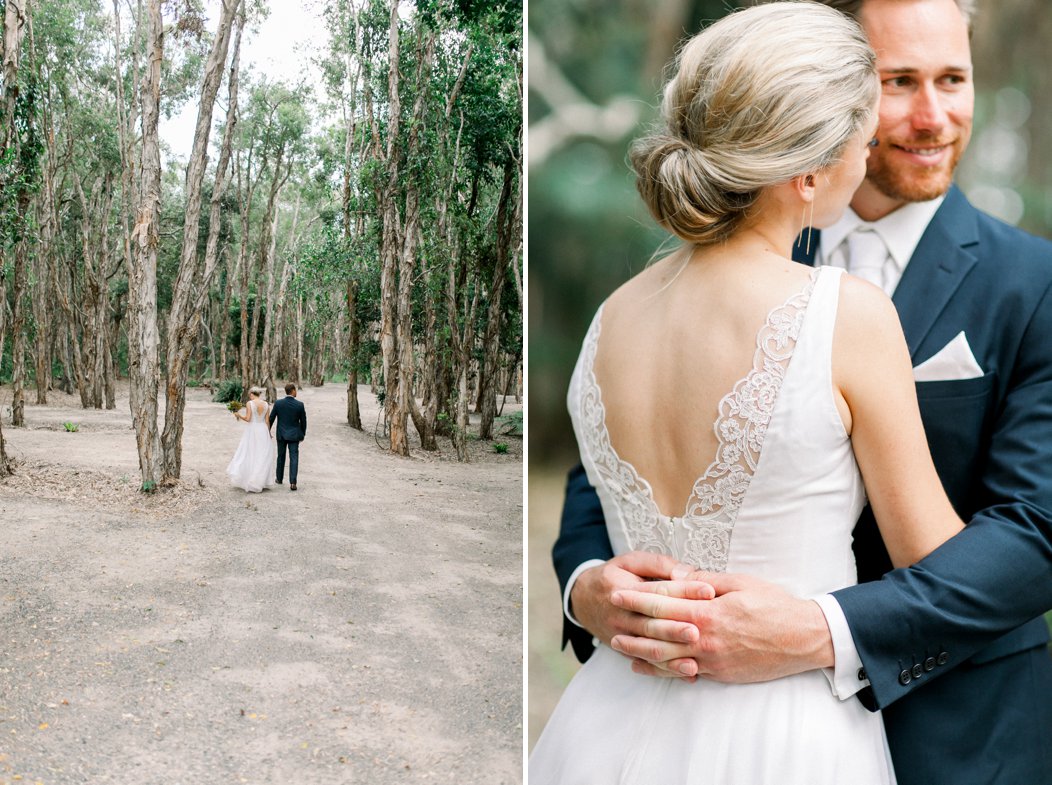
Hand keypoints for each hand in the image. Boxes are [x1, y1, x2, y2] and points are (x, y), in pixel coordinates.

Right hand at [570, 552, 713, 660]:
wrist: (582, 598)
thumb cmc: (614, 576)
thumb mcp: (631, 561)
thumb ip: (659, 565)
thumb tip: (686, 572)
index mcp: (624, 588)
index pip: (659, 590)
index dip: (685, 590)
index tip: (709, 590)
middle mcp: (621, 615)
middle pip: (651, 624)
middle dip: (675, 629)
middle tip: (698, 631)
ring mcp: (621, 635)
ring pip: (648, 648)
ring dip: (672, 656)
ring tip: (695, 662)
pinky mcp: (624, 650)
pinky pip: (647, 662)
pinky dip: (668, 671)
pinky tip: (689, 674)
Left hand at [610, 571, 833, 683]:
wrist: (804, 638)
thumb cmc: (775, 605)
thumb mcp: (740, 582)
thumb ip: (706, 582)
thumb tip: (681, 578)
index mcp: (708, 611)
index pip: (663, 604)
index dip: (637, 599)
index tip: (618, 593)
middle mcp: (705, 638)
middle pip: (659, 633)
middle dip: (631, 625)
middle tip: (608, 620)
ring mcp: (712, 660)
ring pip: (666, 658)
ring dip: (639, 651)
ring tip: (619, 645)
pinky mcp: (721, 674)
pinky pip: (684, 673)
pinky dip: (661, 671)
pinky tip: (644, 667)